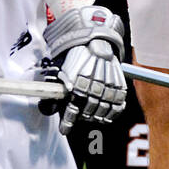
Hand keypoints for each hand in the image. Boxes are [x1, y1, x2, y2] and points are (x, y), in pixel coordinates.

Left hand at [40, 6, 125, 134]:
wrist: (95, 39)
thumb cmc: (76, 55)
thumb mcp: (62, 68)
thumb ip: (58, 87)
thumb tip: (48, 106)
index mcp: (79, 81)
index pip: (74, 107)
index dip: (69, 120)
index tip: (65, 129)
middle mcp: (95, 85)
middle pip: (89, 111)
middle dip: (82, 117)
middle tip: (79, 117)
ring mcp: (109, 86)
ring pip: (103, 111)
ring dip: (95, 116)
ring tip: (91, 116)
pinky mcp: (120, 85)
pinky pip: (118, 106)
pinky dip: (112, 113)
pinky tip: (105, 114)